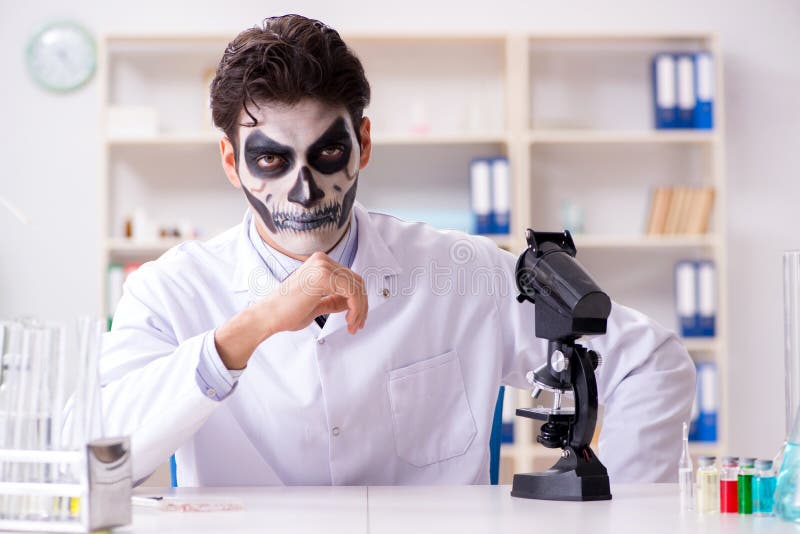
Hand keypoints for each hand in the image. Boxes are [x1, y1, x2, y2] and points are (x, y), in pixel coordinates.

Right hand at [215, 252, 367, 368]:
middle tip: (358, 324)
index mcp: (319, 263)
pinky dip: (356, 309)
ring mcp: (323, 266)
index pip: (350, 278)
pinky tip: (349, 321)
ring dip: (359, 310)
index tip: (357, 318)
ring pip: (357, 287)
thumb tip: (351, 303)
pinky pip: (352, 292)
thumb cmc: (286, 311)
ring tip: (353, 326)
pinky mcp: (324, 276)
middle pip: (357, 281)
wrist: (268, 316)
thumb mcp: (317, 303)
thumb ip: (334, 300)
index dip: (359, 300)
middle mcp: (322, 260)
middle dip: (362, 306)